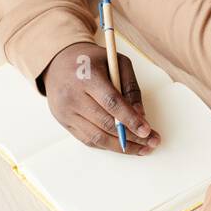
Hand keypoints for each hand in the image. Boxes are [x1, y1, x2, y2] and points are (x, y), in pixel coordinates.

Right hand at [41, 42, 159, 154]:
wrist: (58, 63)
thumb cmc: (92, 61)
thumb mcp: (117, 62)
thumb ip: (131, 87)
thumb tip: (141, 116)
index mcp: (87, 76)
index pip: (111, 102)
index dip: (130, 119)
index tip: (147, 130)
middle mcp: (73, 95)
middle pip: (105, 124)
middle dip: (131, 137)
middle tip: (152, 142)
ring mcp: (66, 111)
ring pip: (96, 137)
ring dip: (121, 147)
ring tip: (141, 149)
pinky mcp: (64, 122)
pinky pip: (88, 140)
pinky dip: (107, 145)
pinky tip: (122, 146)